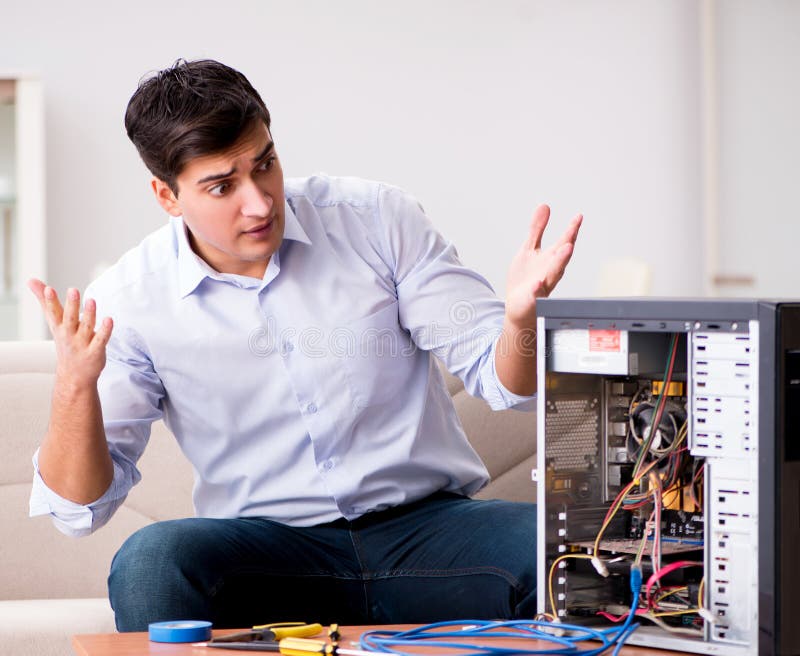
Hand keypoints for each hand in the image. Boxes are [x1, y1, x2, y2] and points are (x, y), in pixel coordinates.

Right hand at [28, 279, 112, 385]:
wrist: (74, 375)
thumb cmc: (65, 342)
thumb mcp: (54, 322)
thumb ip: (47, 301)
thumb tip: (32, 281)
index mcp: (59, 327)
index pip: (53, 313)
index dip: (50, 301)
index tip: (49, 289)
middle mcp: (69, 335)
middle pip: (70, 318)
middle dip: (71, 305)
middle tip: (73, 291)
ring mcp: (83, 343)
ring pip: (86, 327)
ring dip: (89, 314)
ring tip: (91, 300)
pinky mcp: (96, 351)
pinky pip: (101, 339)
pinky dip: (105, 330)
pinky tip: (109, 320)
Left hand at [504, 205, 581, 328]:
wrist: (519, 306)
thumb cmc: (526, 278)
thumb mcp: (529, 249)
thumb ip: (537, 229)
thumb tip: (545, 206)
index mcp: (550, 259)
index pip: (563, 242)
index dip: (571, 230)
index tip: (578, 217)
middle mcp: (550, 271)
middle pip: (562, 258)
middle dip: (568, 247)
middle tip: (573, 236)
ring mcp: (543, 285)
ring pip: (553, 275)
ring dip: (560, 263)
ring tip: (565, 250)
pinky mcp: (532, 299)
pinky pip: (536, 294)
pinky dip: (538, 289)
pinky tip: (537, 283)